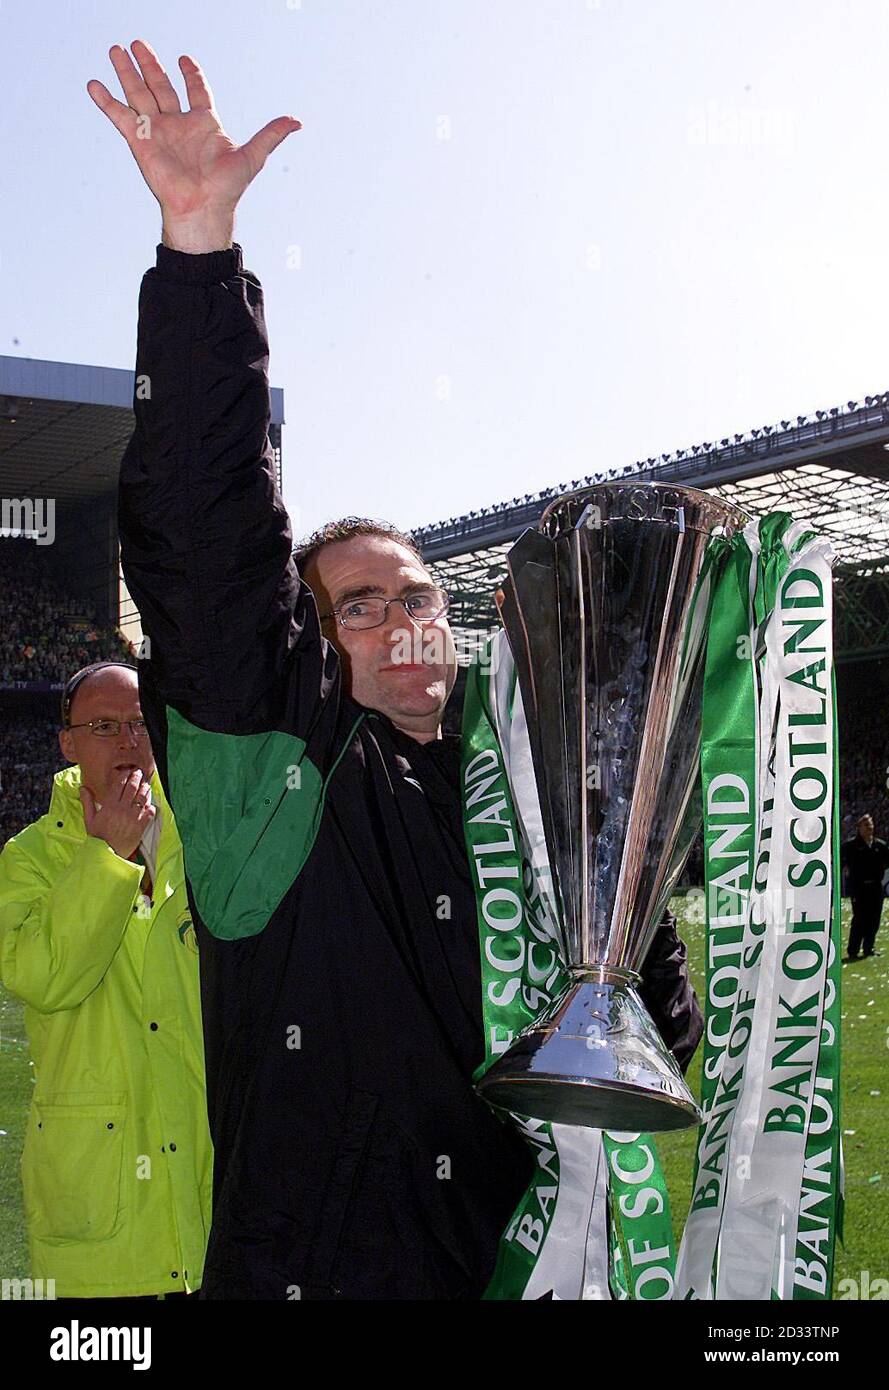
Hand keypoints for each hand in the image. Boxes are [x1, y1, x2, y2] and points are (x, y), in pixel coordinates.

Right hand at [80, 769, 156, 861]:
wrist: (107, 854)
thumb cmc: (97, 837)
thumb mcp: (89, 819)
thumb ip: (87, 802)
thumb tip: (83, 787)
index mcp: (109, 806)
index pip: (119, 785)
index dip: (124, 775)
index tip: (127, 770)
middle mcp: (122, 810)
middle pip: (132, 788)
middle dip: (136, 777)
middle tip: (139, 772)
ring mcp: (133, 817)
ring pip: (143, 798)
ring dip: (145, 788)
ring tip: (145, 784)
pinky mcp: (141, 826)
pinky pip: (150, 812)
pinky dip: (151, 805)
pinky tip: (149, 803)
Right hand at [87, 40, 300, 250]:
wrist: (202, 210)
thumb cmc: (227, 189)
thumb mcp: (252, 156)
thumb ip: (271, 135)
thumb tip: (297, 120)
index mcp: (204, 124)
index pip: (197, 91)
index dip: (192, 75)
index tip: (186, 59)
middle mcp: (178, 124)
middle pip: (161, 85)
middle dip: (150, 64)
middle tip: (138, 43)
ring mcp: (158, 131)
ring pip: (139, 94)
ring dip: (127, 72)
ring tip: (116, 49)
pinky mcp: (140, 142)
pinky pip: (120, 116)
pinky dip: (107, 101)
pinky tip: (94, 84)